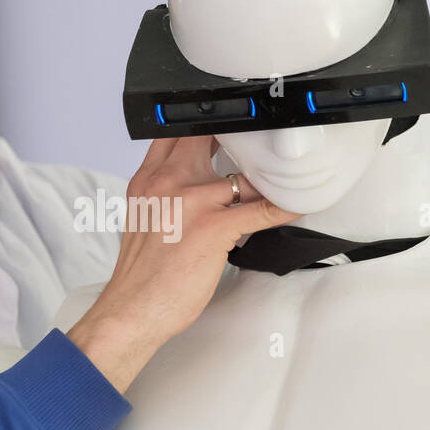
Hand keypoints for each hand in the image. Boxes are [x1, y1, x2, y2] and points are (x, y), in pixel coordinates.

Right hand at [66, 135, 300, 391]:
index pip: (176, 130)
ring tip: (287, 174)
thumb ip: (166, 193)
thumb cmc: (141, 272)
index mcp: (149, 179)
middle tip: (263, 138)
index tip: (228, 122)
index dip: (204, 120)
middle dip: (238, 134)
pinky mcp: (213, 228)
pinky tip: (296, 204)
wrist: (133, 308)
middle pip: (209, 137)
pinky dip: (283, 206)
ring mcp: (191, 202)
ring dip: (268, 175)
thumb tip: (197, 183)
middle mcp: (167, 182)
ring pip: (242, 174)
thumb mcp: (144, 217)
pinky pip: (259, 209)